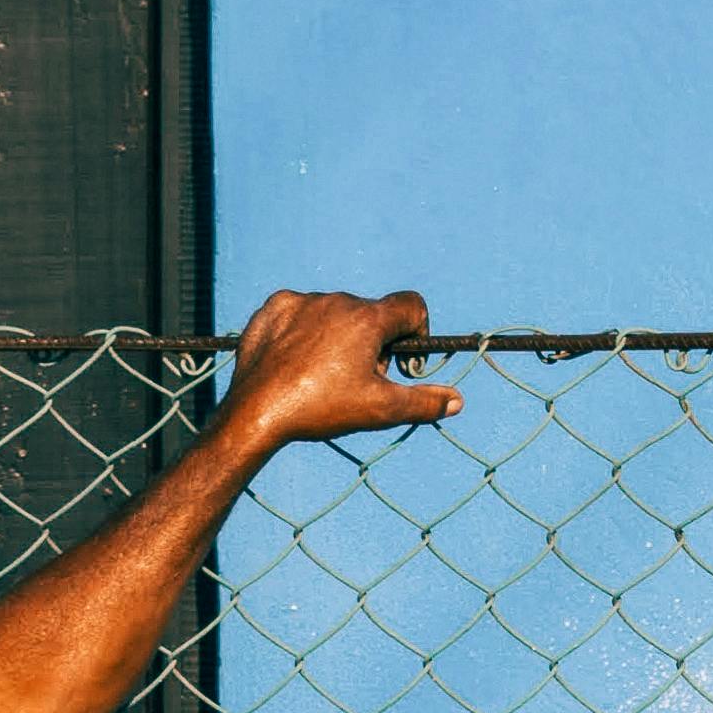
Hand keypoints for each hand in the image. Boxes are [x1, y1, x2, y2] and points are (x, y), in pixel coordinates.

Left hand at [214, 288, 463, 455]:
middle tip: (354, 381)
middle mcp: (338, 300)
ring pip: (334, 314)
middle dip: (371, 344)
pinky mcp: (273, 308)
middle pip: (371, 315)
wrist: (256, 412)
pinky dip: (303, 332)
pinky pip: (299, 312)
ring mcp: (302, 301)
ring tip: (319, 375)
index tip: (401, 360)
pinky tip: (294, 360)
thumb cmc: (321, 410)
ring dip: (336, 337)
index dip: (415, 332)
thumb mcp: (379, 410)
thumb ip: (422, 402)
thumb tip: (456, 400)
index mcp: (368, 318)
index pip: (411, 306)